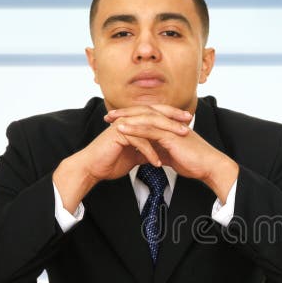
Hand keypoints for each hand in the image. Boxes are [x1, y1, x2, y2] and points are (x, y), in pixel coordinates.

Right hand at [52, 105, 190, 211]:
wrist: (93, 168)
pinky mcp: (118, 135)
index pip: (156, 115)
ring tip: (179, 140)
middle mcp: (129, 120)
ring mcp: (123, 125)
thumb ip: (146, 151)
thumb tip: (158, 154)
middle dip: (173, 118)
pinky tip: (158, 162)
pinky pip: (138, 141)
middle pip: (154, 114)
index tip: (188, 122)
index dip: (172, 117)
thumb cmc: (110, 161)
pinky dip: (149, 152)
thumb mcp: (134, 156)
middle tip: (188, 122)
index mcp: (133, 122)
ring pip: (148, 125)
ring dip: (165, 132)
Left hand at [108, 105, 238, 202]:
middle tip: (108, 115)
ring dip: (125, 118)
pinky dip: (134, 128)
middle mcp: (170, 123)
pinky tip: (121, 129)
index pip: (148, 116)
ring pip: (144, 118)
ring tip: (111, 119)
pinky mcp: (170, 135)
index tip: (116, 119)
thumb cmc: (195, 162)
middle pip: (143, 112)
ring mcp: (170, 127)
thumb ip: (163, 152)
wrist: (209, 167)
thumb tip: (152, 157)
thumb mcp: (173, 156)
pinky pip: (149, 129)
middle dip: (124, 113)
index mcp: (170, 125)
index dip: (132, 116)